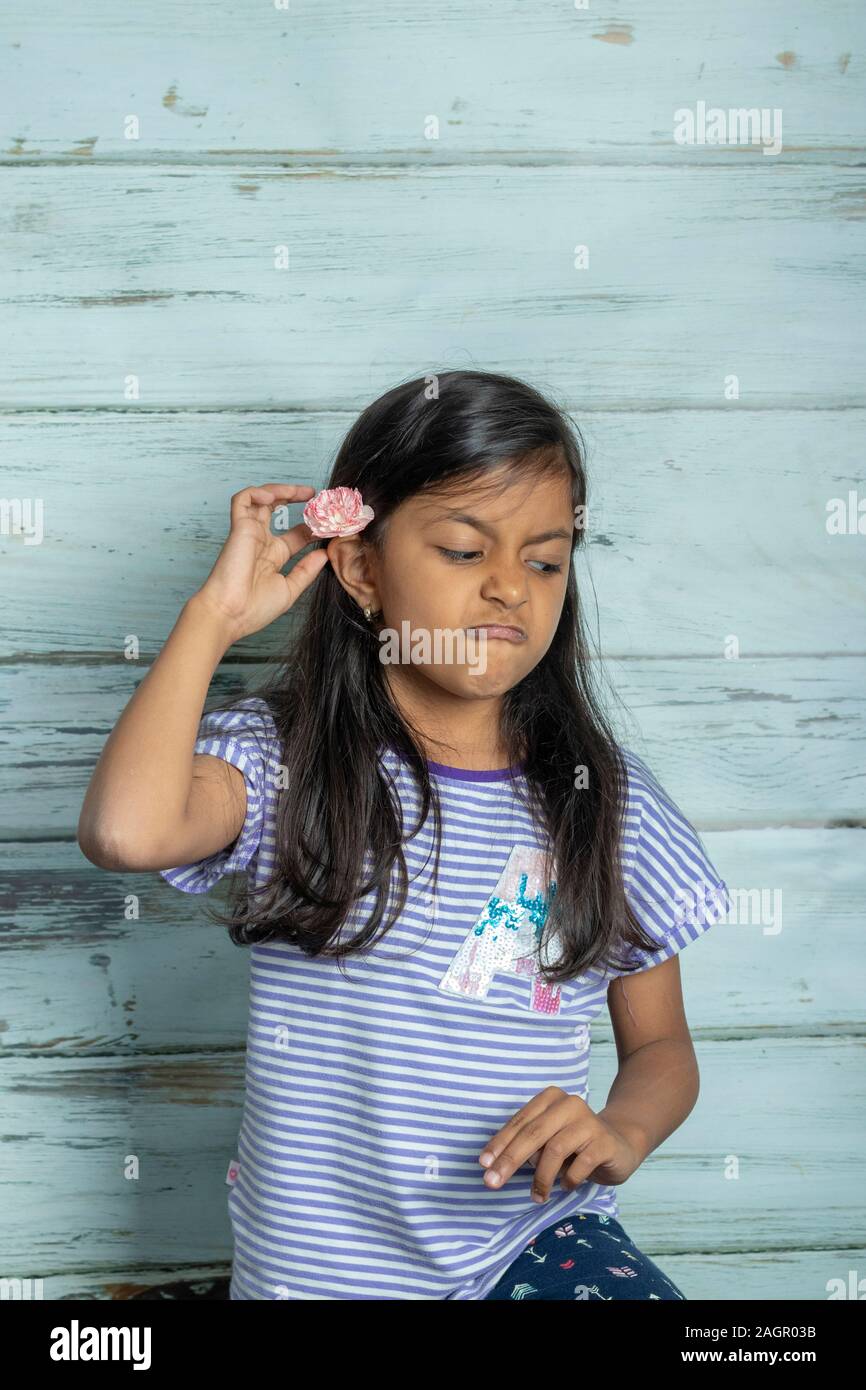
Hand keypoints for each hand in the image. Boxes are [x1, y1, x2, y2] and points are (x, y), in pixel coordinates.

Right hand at [194, 483, 330, 643]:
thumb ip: (306, 570)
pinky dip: (257, 492)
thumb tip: (324, 554)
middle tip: (314, 495)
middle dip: (296, 498)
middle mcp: (261, 541)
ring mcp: (250, 533)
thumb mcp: (289, 589)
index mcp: (274, 556)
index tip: (330, 525)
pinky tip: (273, 497)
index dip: (313, 527)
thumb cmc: (253, 608)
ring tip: (301, 491)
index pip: (296, 534)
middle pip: (278, 509)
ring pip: (261, 498)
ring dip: (280, 490)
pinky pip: (242, 499)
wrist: (230, 614)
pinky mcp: (238, 528)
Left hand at [478, 1086, 642, 1202]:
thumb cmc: (574, 1144)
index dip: (499, 1144)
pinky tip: (566, 1186)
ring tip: (537, 1196)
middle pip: (532, 1133)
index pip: (519, 1122)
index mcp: (549, 1098)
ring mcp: (588, 1121)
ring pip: (554, 1150)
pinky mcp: (604, 1141)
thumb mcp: (548, 1140)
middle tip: (493, 1183)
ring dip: (541, 1178)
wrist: (620, 1144)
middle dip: (509, 1160)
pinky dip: (568, 1180)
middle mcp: (568, 1104)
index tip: (483, 1165)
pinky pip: (579, 1166)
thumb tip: (496, 1166)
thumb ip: (527, 1146)